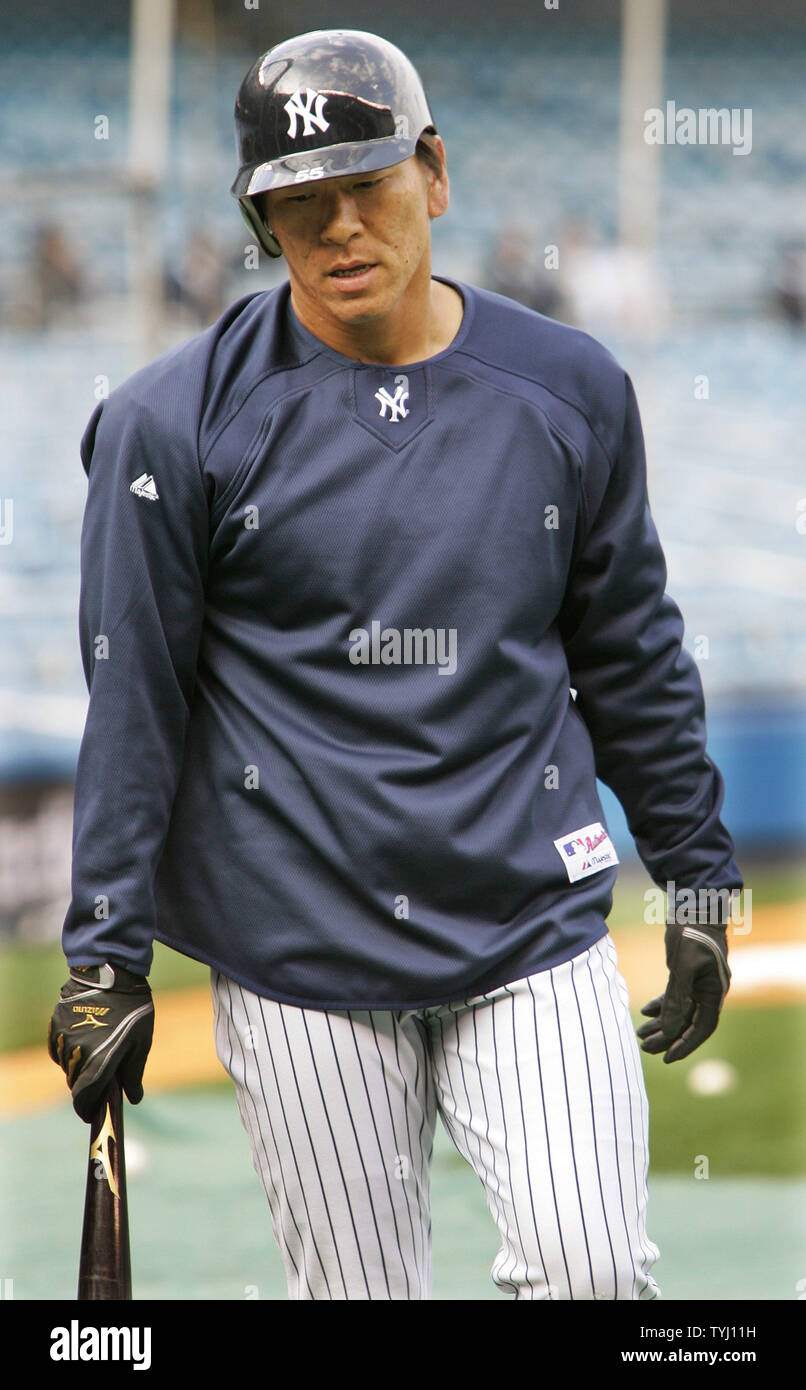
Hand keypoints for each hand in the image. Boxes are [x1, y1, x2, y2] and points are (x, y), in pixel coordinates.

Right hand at [48, 962, 153, 1120]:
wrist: (112, 971)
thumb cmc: (133, 1008)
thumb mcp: (141, 1042)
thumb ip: (134, 1073)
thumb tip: (133, 1098)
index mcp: (99, 1062)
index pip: (83, 1099)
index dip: (86, 1110)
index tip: (91, 1114)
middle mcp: (77, 1054)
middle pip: (75, 1084)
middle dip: (87, 1087)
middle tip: (102, 1078)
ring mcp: (64, 1038)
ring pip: (67, 1066)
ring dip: (79, 1067)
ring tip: (97, 1050)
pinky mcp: (56, 1024)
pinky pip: (59, 1048)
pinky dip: (69, 1050)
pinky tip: (84, 1039)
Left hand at [637, 922, 729, 1063]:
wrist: (693, 904)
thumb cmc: (691, 932)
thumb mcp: (683, 966)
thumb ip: (677, 998)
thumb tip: (669, 1030)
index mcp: (714, 991)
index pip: (702, 1027)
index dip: (685, 1044)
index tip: (667, 1058)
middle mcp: (709, 991)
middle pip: (688, 1022)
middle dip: (668, 1037)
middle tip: (645, 1048)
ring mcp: (698, 982)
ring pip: (679, 1011)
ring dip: (661, 1023)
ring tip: (640, 1034)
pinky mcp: (686, 973)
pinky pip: (675, 996)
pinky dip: (661, 1005)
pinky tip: (645, 1012)